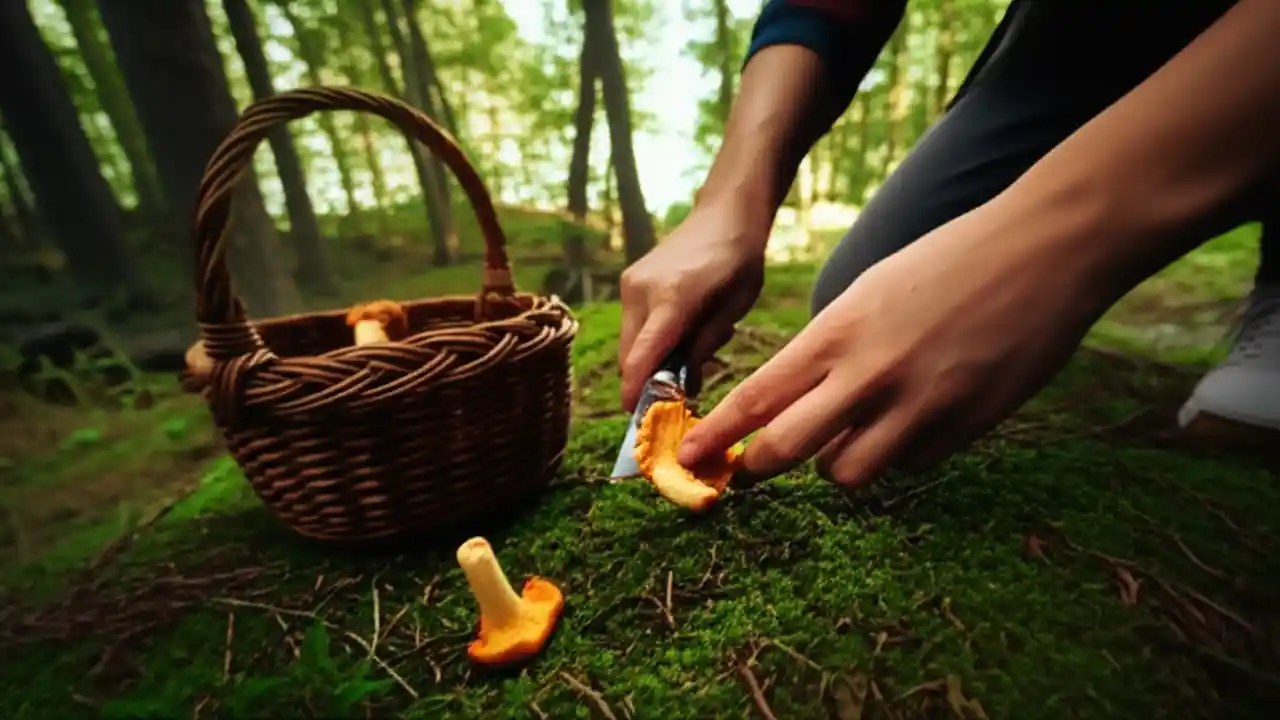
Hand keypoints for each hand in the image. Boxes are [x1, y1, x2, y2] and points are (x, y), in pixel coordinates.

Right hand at [618, 197, 767, 410]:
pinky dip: (648, 341)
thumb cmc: (740, 261)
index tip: (642, 421)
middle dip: (645, 382)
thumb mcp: (734, 309)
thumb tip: (681, 388)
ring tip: (685, 355)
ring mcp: (630, 284)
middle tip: (672, 399)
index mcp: (673, 298)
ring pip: (628, 344)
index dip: (637, 394)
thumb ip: (703, 348)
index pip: (642, 358)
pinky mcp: (628, 282)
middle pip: (629, 357)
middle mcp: (641, 291)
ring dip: (648, 361)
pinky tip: (677, 333)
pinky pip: (632, 326)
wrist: (724, 213)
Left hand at [678, 199, 1108, 485]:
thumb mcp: (869, 290)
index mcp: (838, 331)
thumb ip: (828, 349)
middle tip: (747, 469)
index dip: (716, 435)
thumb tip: (794, 403)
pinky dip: (899, 453)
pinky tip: (913, 419)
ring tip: (850, 433)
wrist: (1043, 251)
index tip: (688, 456)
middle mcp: (870, 375)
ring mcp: (919, 406)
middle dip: (756, 466)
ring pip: (847, 473)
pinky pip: (909, 464)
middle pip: (785, 450)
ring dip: (836, 462)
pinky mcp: (965, 427)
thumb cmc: (948, 260)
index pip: (757, 397)